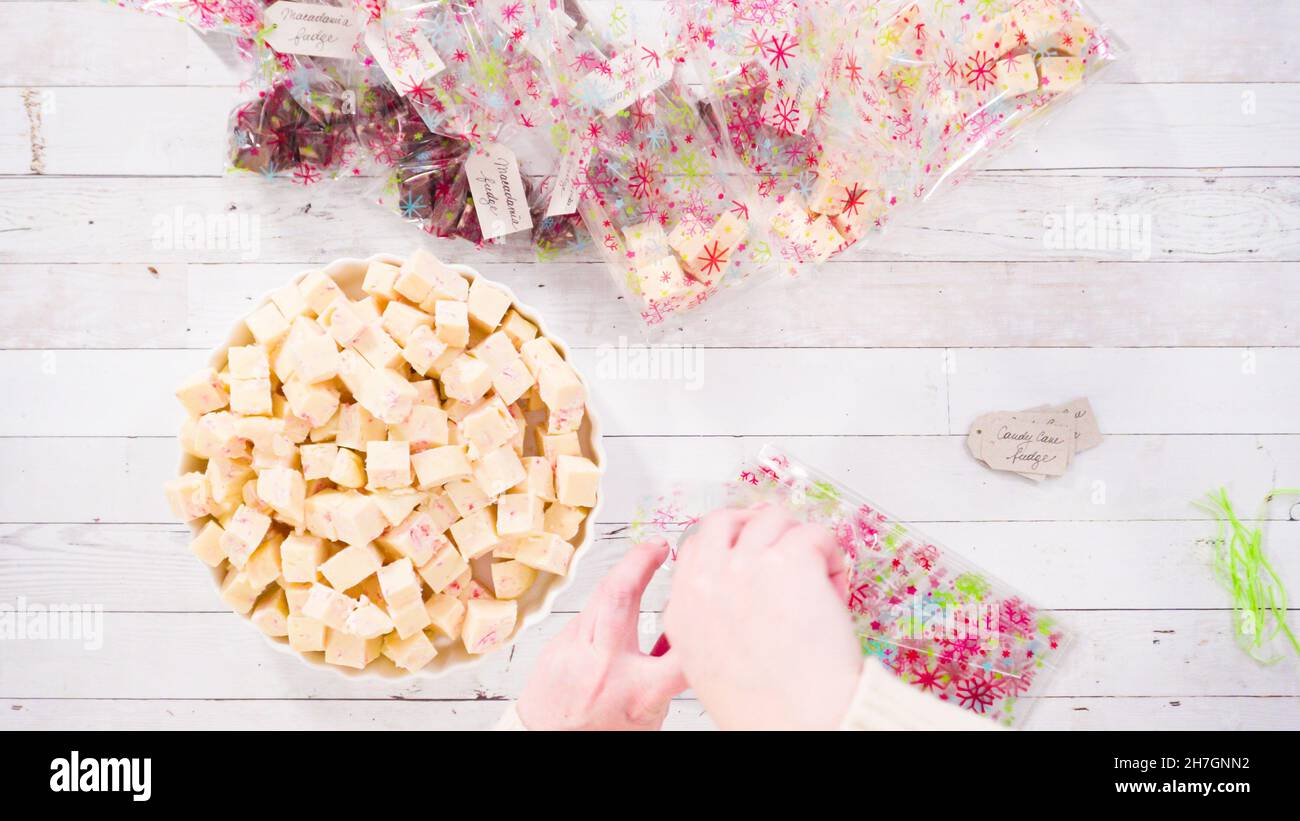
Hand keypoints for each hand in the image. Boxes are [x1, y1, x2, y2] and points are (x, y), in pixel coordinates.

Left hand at [516, 539, 685, 729]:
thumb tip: (683, 631)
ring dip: (623, 572)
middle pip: (620, 597)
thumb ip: (665, 672)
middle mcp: (605, 669)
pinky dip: (605, 604)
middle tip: (657, 546)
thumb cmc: (603, 733)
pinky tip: (615, 601)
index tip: (707, 597)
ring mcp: (575, 654)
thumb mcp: (650, 714)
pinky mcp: (556, 646)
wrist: (548, 744)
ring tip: (642, 559)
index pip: (682, 651)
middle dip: (640, 561)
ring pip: (599, 596)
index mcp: (639, 692)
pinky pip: (585, 613)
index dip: (699, 621)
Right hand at [662, 507, 861, 729]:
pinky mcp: (790, 559)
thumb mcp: (706, 666)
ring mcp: (747, 565)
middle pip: (724, 520)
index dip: (726, 542)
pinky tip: (835, 578)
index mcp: (685, 608)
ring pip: (771, 517)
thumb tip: (735, 600)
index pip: (694, 547)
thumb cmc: (766, 708)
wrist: (799, 721)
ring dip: (797, 538)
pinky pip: (814, 532)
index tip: (748, 549)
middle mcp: (709, 580)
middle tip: (782, 538)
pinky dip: (831, 552)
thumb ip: (709, 622)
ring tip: (817, 569)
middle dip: (754, 524)